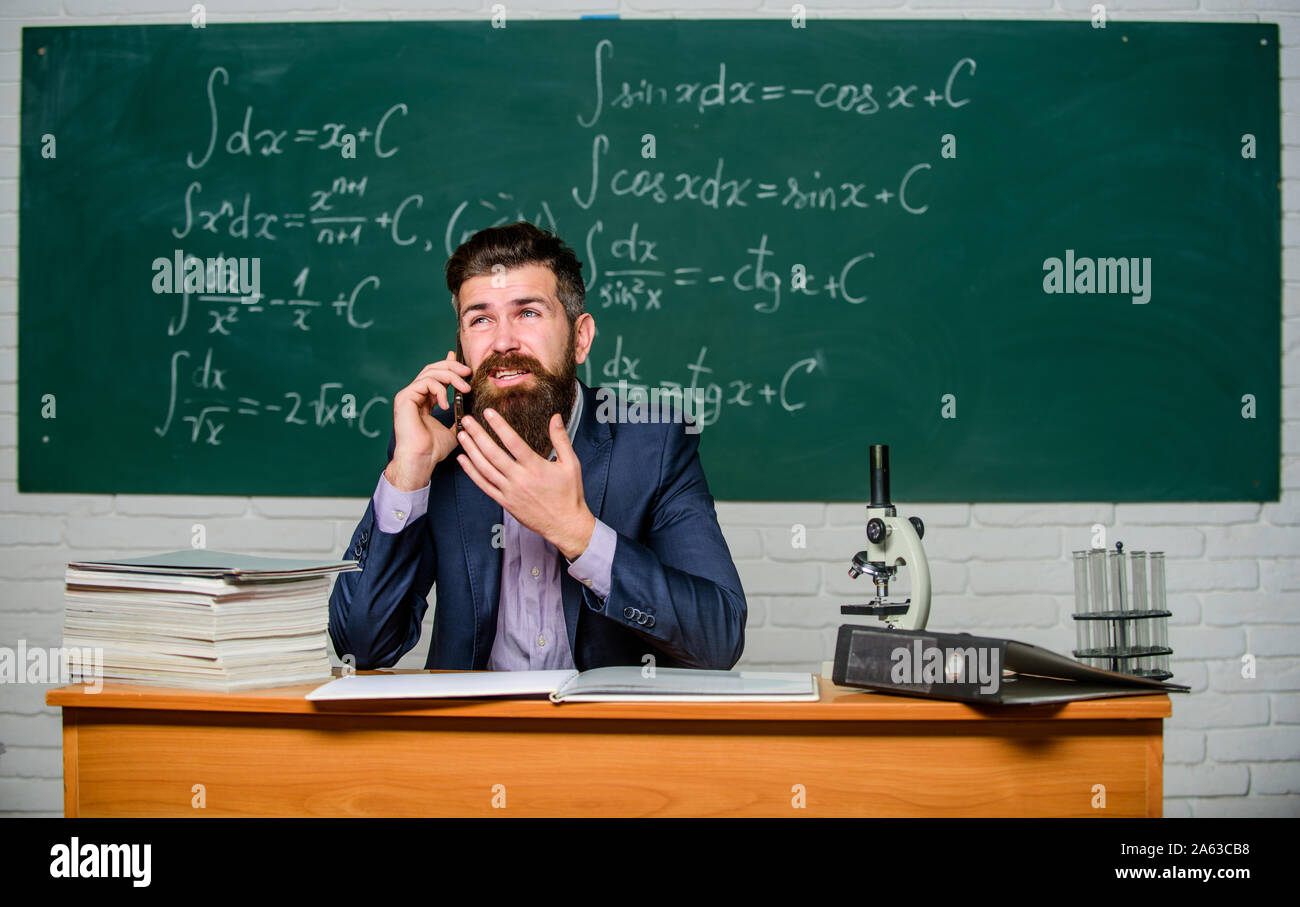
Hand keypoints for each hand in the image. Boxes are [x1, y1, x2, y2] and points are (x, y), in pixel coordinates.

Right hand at [385, 350, 473, 490]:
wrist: (421, 459)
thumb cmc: (434, 449)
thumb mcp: (453, 429)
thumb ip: (458, 416)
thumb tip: (469, 407)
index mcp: (423, 400)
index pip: (435, 376)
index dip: (448, 365)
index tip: (462, 363)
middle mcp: (414, 395)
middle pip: (432, 369)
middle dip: (452, 367)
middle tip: (468, 372)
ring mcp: (408, 395)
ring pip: (430, 373)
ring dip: (451, 377)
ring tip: (464, 389)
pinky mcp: (405, 397)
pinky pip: (425, 383)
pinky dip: (440, 389)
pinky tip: (446, 404)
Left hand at [455, 408, 595, 559]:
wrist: (565, 524)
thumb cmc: (569, 494)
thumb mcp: (571, 464)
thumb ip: (561, 439)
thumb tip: (555, 417)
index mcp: (535, 467)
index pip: (513, 442)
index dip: (499, 426)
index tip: (488, 412)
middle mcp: (520, 479)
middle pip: (493, 453)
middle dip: (478, 435)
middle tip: (467, 420)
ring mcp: (510, 492)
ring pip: (485, 469)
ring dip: (471, 451)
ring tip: (461, 435)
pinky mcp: (505, 502)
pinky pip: (484, 485)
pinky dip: (472, 472)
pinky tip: (463, 460)